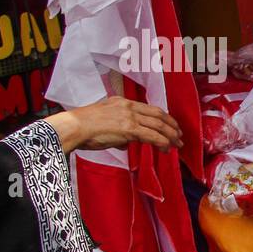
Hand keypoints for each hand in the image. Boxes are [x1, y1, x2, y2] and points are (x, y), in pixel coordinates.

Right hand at [45, 96, 182, 153]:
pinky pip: (153, 136)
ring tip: (177, 144)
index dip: (163, 117)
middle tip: (179, 135)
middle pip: (159, 114)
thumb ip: (117, 132)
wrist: (73, 127)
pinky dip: (162, 142)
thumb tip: (124, 143)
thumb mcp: (103, 122)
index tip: (170, 126)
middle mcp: (128, 106)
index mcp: (122, 102)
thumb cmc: (82, 128)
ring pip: (159, 125)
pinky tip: (166, 148)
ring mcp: (129, 116)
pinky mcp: (129, 128)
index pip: (149, 108)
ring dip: (171, 135)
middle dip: (172, 125)